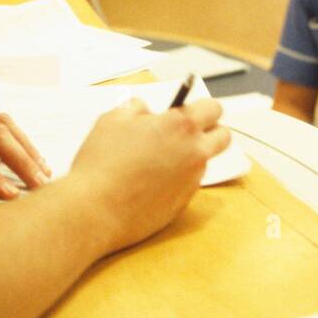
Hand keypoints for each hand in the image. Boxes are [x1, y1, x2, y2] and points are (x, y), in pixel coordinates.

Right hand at [65, 98, 230, 253]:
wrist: (94, 209)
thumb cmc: (101, 163)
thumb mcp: (112, 120)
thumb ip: (135, 109)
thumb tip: (144, 110)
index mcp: (180, 126)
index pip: (213, 108)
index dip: (201, 107)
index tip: (189, 110)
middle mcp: (194, 152)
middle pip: (223, 136)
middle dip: (210, 131)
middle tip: (185, 133)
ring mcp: (192, 180)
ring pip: (204, 161)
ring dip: (190, 156)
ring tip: (159, 159)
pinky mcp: (183, 203)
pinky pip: (188, 183)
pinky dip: (177, 179)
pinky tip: (151, 181)